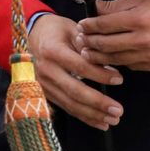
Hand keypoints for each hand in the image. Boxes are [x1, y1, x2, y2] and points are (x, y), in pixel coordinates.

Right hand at [25, 14, 122, 129]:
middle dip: (98, 103)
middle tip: (118, 110)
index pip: (79, 66)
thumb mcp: (71, 28)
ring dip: (93, 114)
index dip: (100, 74)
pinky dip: (84, 116)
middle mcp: (46, 71)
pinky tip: (100, 122)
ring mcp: (43, 85)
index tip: (119, 79)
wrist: (30, 35)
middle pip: (74, 91)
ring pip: (70, 103)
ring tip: (113, 119)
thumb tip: (106, 61)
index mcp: (52, 51)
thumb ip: (87, 44)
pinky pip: (66, 107)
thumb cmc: (55, 30)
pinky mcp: (45, 93)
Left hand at [77, 0, 149, 71]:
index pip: (105, 24)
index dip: (89, 25)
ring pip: (115, 59)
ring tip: (88, 52)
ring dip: (99, 56)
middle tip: (79, 39)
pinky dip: (118, 61)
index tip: (81, 24)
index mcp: (140, 18)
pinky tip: (111, 56)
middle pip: (106, 44)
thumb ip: (118, 4)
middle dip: (89, 42)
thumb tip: (97, 8)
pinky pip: (130, 66)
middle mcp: (144, 39)